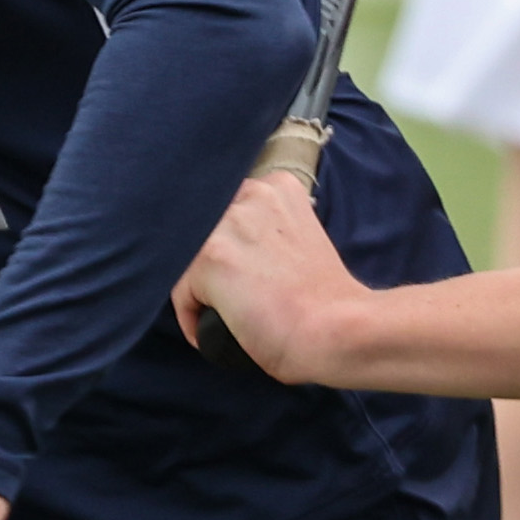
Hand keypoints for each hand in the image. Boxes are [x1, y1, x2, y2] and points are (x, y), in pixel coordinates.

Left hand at [173, 171, 373, 386]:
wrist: (337, 330)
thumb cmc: (327, 301)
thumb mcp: (302, 239)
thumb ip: (270, 230)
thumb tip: (238, 251)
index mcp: (279, 186)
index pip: (226, 208)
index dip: (227, 243)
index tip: (238, 272)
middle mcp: (252, 194)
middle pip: (202, 228)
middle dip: (209, 262)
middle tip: (228, 296)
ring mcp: (229, 225)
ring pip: (188, 259)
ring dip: (198, 288)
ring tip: (223, 315)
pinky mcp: (211, 257)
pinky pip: (181, 293)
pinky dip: (191, 318)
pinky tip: (212, 333)